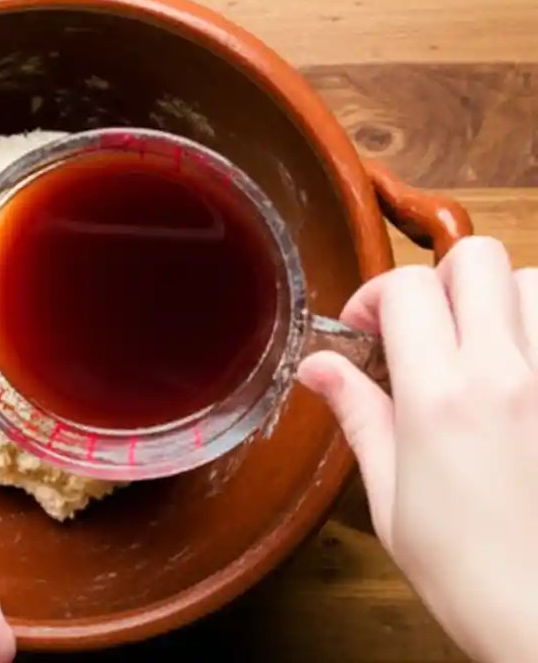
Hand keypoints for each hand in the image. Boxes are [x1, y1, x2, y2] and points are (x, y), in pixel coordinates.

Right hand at [298, 237, 537, 662]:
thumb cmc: (472, 575)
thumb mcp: (391, 498)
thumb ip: (360, 416)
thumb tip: (318, 367)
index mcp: (442, 399)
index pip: (407, 288)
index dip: (374, 297)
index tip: (363, 332)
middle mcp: (508, 375)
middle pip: (476, 259)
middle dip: (438, 281)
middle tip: (421, 328)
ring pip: (534, 283)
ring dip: (500, 302)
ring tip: (479, 350)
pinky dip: (536, 334)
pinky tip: (517, 377)